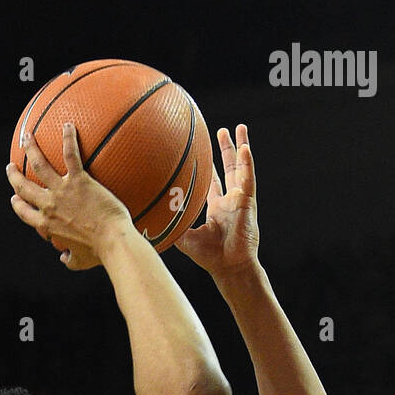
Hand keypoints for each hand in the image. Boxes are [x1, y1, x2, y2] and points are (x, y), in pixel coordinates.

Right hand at [6, 123, 131, 269]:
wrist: (112, 241)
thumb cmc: (99, 253)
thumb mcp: (79, 261)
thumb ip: (69, 260)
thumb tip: (65, 260)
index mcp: (47, 225)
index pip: (25, 213)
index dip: (18, 204)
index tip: (15, 198)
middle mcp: (49, 206)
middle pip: (24, 187)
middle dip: (14, 175)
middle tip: (11, 167)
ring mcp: (62, 191)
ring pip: (39, 165)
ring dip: (30, 149)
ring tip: (27, 137)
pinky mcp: (79, 180)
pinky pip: (71, 154)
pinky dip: (68, 138)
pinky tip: (68, 125)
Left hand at [175, 124, 259, 277]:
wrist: (228, 266)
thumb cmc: (209, 257)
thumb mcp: (185, 237)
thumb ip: (171, 225)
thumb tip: (147, 218)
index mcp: (216, 209)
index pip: (212, 184)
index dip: (208, 169)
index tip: (201, 153)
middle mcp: (229, 201)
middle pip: (228, 170)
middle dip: (225, 151)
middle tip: (220, 131)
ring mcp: (240, 199)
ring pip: (241, 168)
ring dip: (240, 147)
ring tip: (240, 128)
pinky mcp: (247, 201)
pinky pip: (248, 178)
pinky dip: (247, 163)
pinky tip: (245, 147)